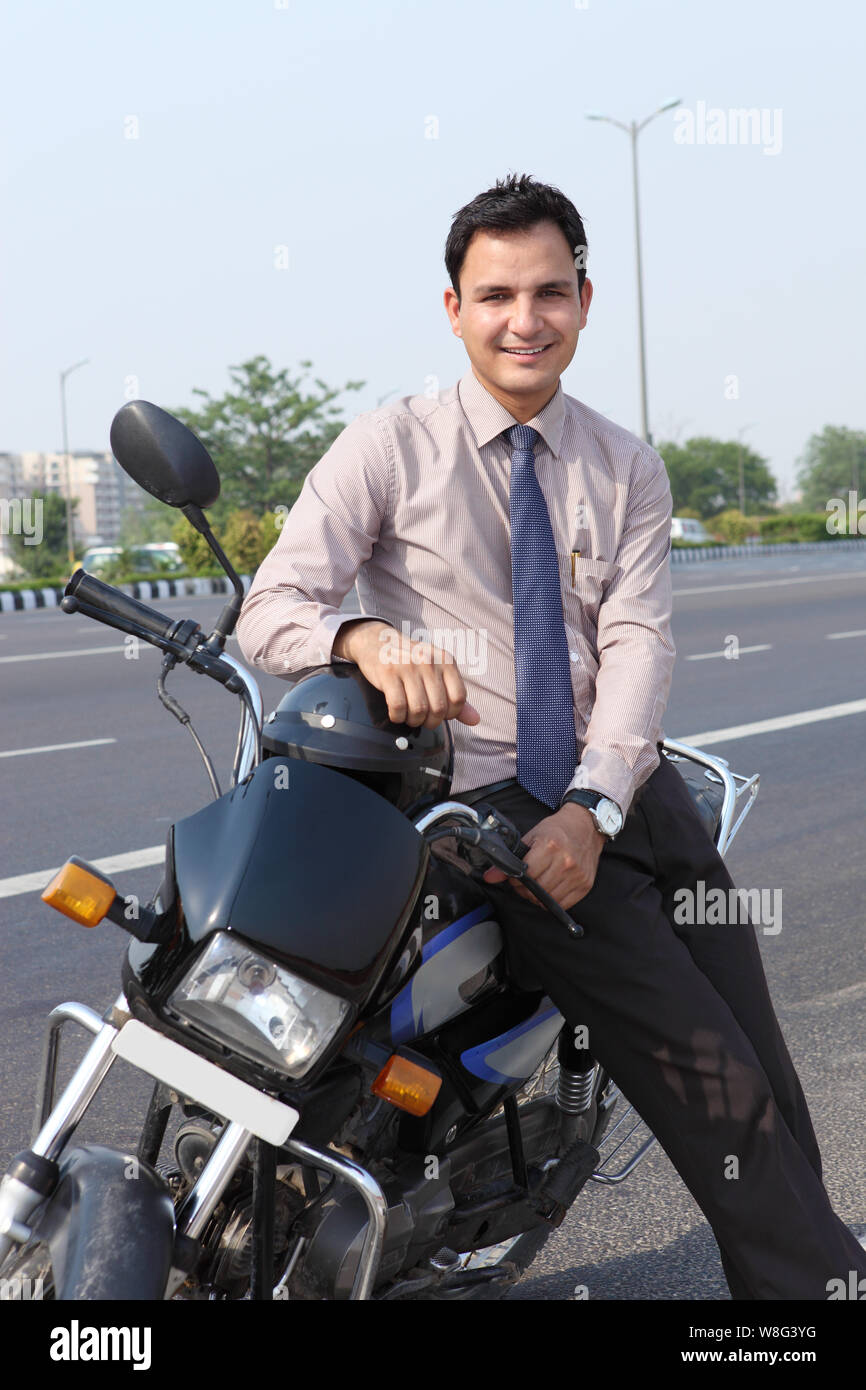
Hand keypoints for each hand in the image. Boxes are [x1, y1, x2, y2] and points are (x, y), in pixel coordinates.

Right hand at [333, 620, 480, 730]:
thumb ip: (455, 696)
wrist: (377, 641)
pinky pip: (398, 707)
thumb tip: (475, 720)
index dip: (451, 714)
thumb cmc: (411, 661)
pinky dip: (397, 717)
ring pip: (419, 710)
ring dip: (414, 721)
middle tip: (422, 719)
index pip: (459, 698)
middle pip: (439, 708)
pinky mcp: (388, 673)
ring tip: (409, 716)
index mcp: (446, 660)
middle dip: (431, 721)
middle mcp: (429, 661)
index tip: (440, 714)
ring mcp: (408, 666)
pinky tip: (396, 713)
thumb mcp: (437, 672)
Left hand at [483, 802, 604, 909]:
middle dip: (525, 889)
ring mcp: (577, 874)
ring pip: (548, 899)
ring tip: (538, 884)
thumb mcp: (531, 837)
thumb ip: (510, 858)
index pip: (526, 875)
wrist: (585, 826)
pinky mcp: (585, 884)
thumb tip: (489, 877)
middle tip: (525, 882)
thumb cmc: (557, 830)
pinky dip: (553, 901)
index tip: (516, 876)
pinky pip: (564, 904)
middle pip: (537, 889)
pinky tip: (550, 889)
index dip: (516, 879)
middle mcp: (566, 861)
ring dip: (538, 897)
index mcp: (550, 846)